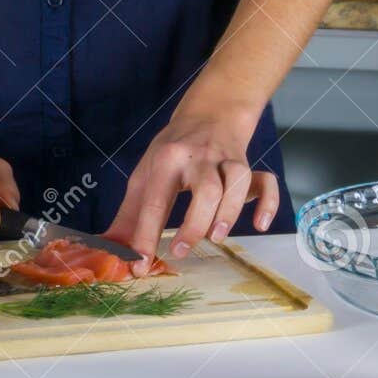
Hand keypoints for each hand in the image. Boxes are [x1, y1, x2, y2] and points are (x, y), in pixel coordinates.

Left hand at [106, 113, 279, 268]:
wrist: (208, 113)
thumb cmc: (172, 151)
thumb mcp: (145, 174)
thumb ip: (130, 215)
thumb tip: (109, 250)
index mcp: (167, 160)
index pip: (156, 199)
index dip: (145, 234)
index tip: (140, 265)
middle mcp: (199, 157)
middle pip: (206, 190)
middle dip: (194, 224)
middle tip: (180, 250)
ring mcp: (227, 160)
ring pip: (238, 182)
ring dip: (229, 212)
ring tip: (217, 237)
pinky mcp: (248, 164)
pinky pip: (265, 181)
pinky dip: (268, 202)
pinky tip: (259, 224)